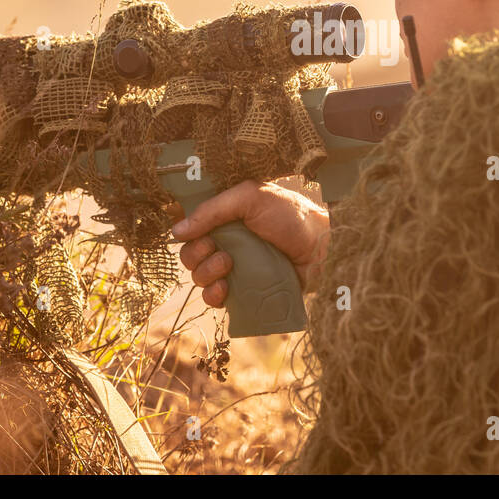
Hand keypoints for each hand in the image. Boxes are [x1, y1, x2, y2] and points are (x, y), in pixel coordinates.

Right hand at [172, 180, 329, 307]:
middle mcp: (226, 243)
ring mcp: (235, 268)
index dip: (189, 235)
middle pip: (190, 256)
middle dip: (197, 255)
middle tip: (220, 250)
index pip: (191, 230)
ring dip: (206, 274)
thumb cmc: (289, 215)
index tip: (201, 235)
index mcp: (225, 219)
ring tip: (229, 265)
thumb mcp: (250, 198)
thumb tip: (176, 231)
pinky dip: (213, 296)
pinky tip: (224, 289)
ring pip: (200, 278)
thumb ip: (212, 210)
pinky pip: (215, 299)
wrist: (321, 246)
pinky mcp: (245, 291)